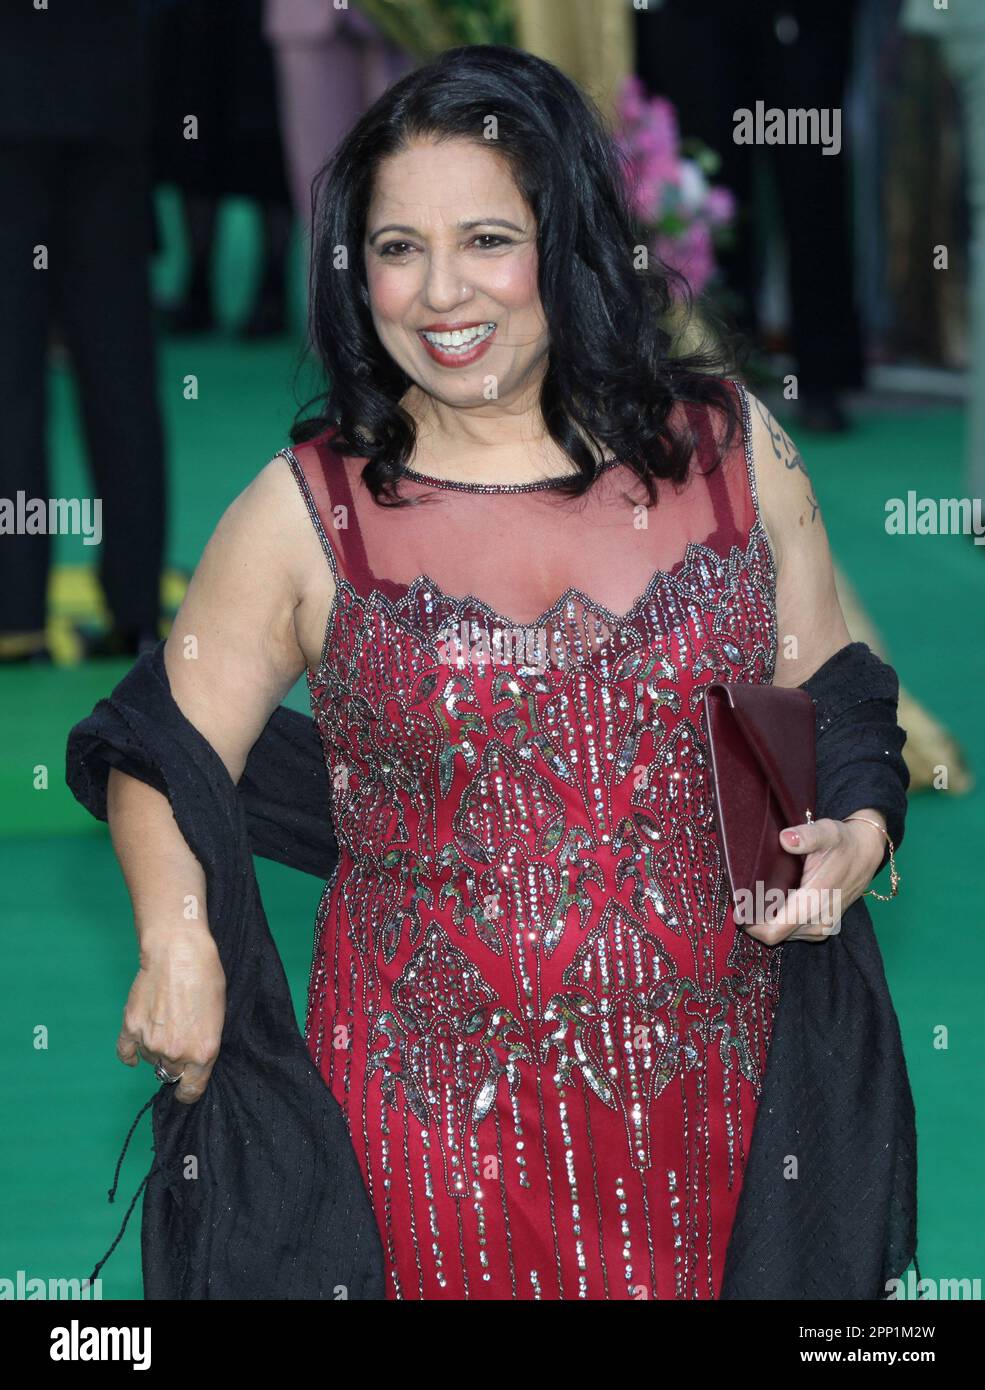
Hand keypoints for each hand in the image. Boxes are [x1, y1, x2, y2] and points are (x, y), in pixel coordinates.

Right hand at [116, 924, 225, 1103]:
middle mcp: (176, 1053)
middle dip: (176, 1062)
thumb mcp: (219, 1016)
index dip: (188, 1091)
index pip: (191, 1091)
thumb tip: (194, 1059)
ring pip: (151, 1059)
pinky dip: (130, 1053)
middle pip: (171, 1073)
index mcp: (202, 1053)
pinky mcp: (130, 1028)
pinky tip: (135, 1049)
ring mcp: (150, 1043)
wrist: (178, 952)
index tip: (186, 1088)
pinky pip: (126, 1053)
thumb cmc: (206, 977)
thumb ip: (205, 1044)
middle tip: (180, 1038)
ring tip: (165, 1022)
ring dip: (156, 1049)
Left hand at [741, 810, 885, 944]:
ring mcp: (822, 928)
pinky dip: (780, 923)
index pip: (774, 930)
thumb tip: (786, 838)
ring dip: (767, 923)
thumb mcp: (826, 831)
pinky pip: (793, 933)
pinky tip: (773, 904)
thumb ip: (806, 836)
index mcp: (815, 901)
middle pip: (774, 935)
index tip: (736, 908)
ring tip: (755, 900)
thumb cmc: (843, 842)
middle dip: (755, 921)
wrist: (866, 853)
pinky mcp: (823, 928)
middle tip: (742, 899)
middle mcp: (819, 922)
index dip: (751, 924)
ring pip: (783, 936)